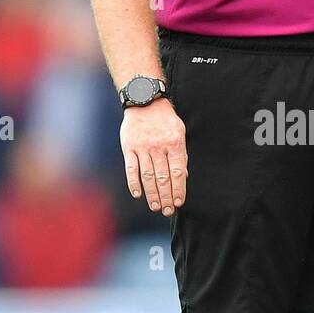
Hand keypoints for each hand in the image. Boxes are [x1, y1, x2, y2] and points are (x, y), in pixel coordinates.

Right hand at [120, 97, 186, 216]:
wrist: (144, 101)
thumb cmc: (165, 120)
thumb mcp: (179, 133)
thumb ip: (181, 155)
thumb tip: (184, 177)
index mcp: (174, 143)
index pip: (178, 173)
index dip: (178, 190)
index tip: (178, 203)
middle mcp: (158, 147)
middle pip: (163, 178)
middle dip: (166, 197)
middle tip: (167, 211)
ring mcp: (142, 147)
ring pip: (148, 176)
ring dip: (152, 194)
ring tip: (155, 207)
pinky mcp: (129, 147)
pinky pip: (131, 168)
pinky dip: (134, 183)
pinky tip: (138, 195)